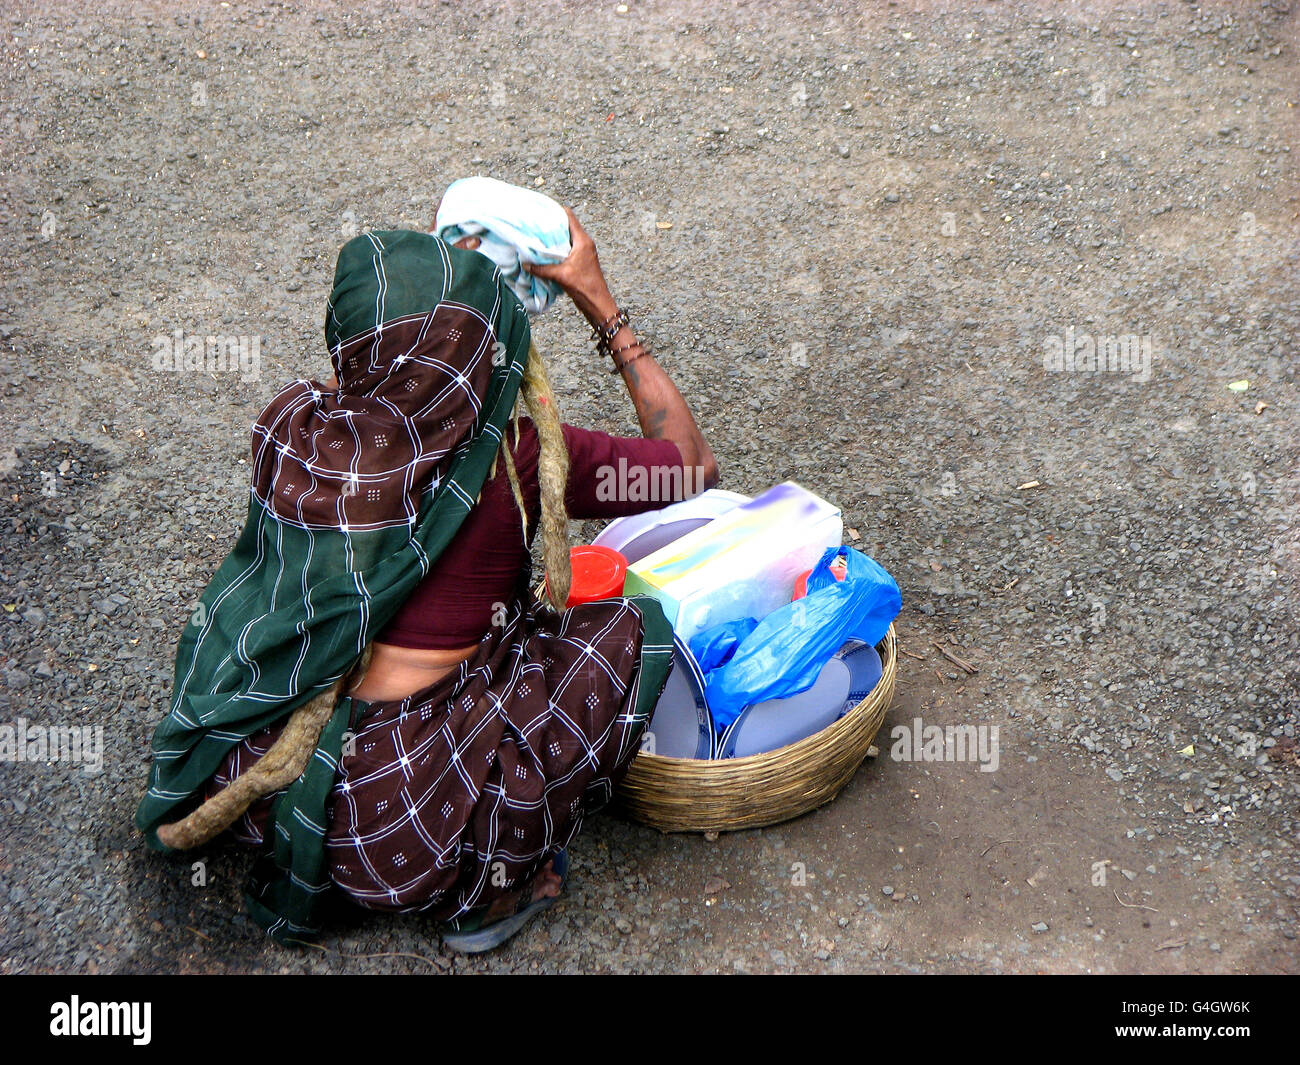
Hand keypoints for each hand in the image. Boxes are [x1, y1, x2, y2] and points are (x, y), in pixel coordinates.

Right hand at [523, 207, 614, 322]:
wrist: (597, 304)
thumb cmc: (584, 287)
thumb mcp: (560, 275)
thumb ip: (541, 269)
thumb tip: (525, 264)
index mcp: (582, 241)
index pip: (569, 217)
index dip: (555, 211)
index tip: (540, 211)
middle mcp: (584, 243)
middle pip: (566, 227)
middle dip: (551, 225)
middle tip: (534, 225)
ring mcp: (582, 252)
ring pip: (565, 239)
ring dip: (552, 239)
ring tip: (536, 237)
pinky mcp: (580, 261)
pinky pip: (566, 250)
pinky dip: (555, 250)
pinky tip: (544, 253)